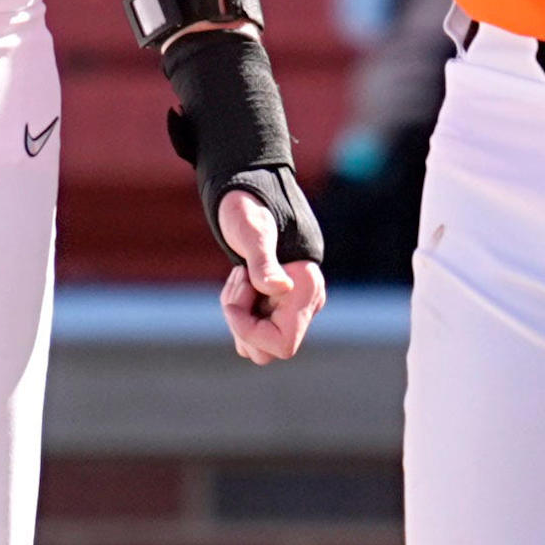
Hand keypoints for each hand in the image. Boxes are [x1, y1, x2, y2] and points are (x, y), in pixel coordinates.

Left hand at [216, 185, 328, 364]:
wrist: (250, 193)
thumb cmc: (249, 208)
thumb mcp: (251, 231)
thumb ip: (263, 262)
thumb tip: (278, 289)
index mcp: (307, 288)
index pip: (282, 344)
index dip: (250, 331)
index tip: (236, 297)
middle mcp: (307, 302)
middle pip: (267, 350)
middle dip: (242, 323)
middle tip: (238, 281)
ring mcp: (295, 304)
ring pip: (258, 343)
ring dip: (240, 316)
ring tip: (240, 277)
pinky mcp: (282, 303)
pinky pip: (255, 327)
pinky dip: (241, 310)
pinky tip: (242, 280)